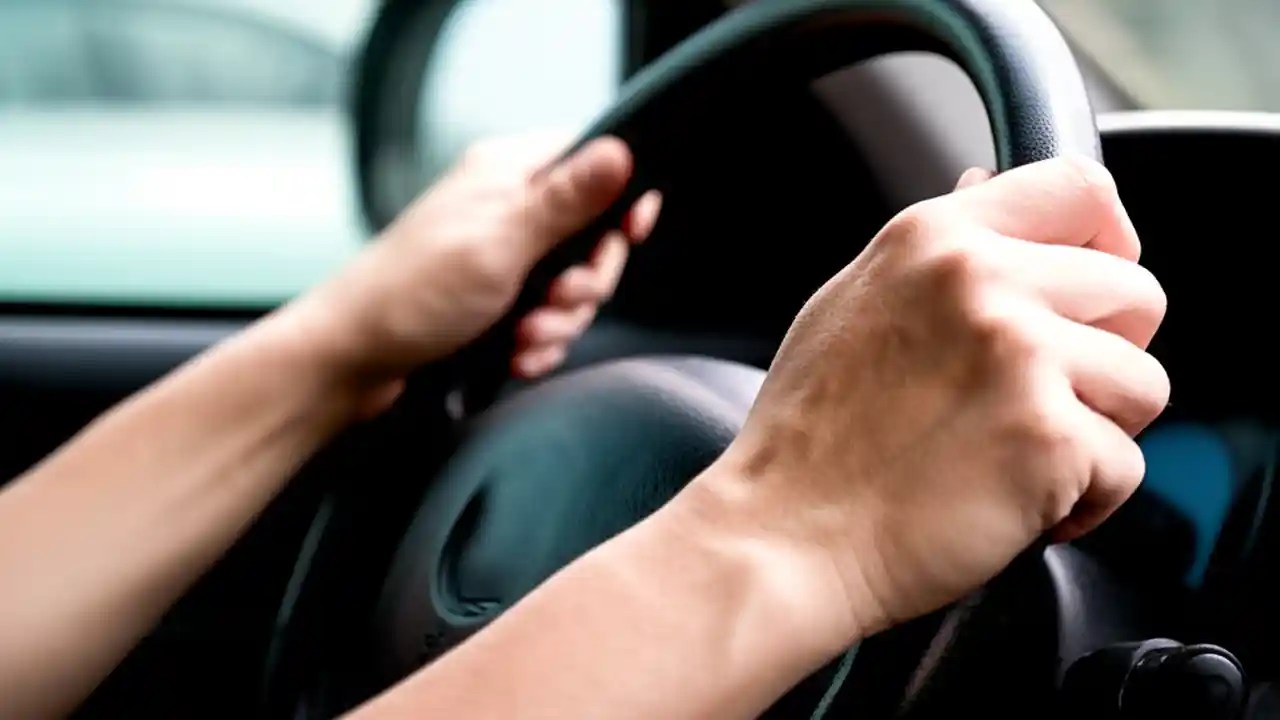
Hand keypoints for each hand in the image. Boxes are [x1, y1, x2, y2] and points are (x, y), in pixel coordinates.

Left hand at [305, 131, 660, 386]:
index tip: (627, 234)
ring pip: (573, 285)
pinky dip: (539, 343)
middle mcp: (507, 208)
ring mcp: (501, 257)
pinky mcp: (495, 301)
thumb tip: (621, 149)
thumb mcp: (502, 242)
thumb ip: (567, 200)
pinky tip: (518, 356)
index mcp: (507, 172)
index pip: (591, 159)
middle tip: (558, 299)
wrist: (352, 361)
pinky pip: (548, 319)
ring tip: (525, 337)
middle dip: (586, 280)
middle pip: (593, 233)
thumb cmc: (412, 295)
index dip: (619, 197)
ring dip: (560, 321)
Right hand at [685, 156, 1168, 645]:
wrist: (785, 539)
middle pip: (1135, 293)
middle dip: (1106, 355)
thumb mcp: (848, 304)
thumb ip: (933, 250)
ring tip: (1020, 456)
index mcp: (933, 240)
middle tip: (1044, 398)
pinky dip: (1083, 499)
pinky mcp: (1051, 438)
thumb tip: (986, 188)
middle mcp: (983, 282)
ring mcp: (1022, 358)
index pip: (1079, 188)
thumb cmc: (807, 438)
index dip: (1110, 240)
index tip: (1094, 286)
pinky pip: (1125, 465)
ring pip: (1144, 384)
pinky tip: (1015, 502)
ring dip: (1097, 431)